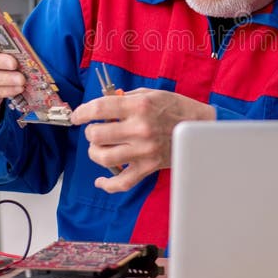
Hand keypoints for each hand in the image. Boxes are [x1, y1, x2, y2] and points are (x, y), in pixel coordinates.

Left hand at [71, 88, 214, 192]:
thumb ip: (125, 98)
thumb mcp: (151, 93)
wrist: (201, 127)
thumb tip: (103, 105)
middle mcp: (140, 129)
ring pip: (104, 158)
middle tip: (94, 130)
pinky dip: (107, 184)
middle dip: (90, 132)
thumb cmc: (176, 107)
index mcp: (139, 106)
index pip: (100, 109)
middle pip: (97, 135)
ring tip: (99, 147)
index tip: (77, 116)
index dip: (82, 112)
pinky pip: (122, 182)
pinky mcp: (148, 167)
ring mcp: (144, 150)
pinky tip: (100, 181)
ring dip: (95, 152)